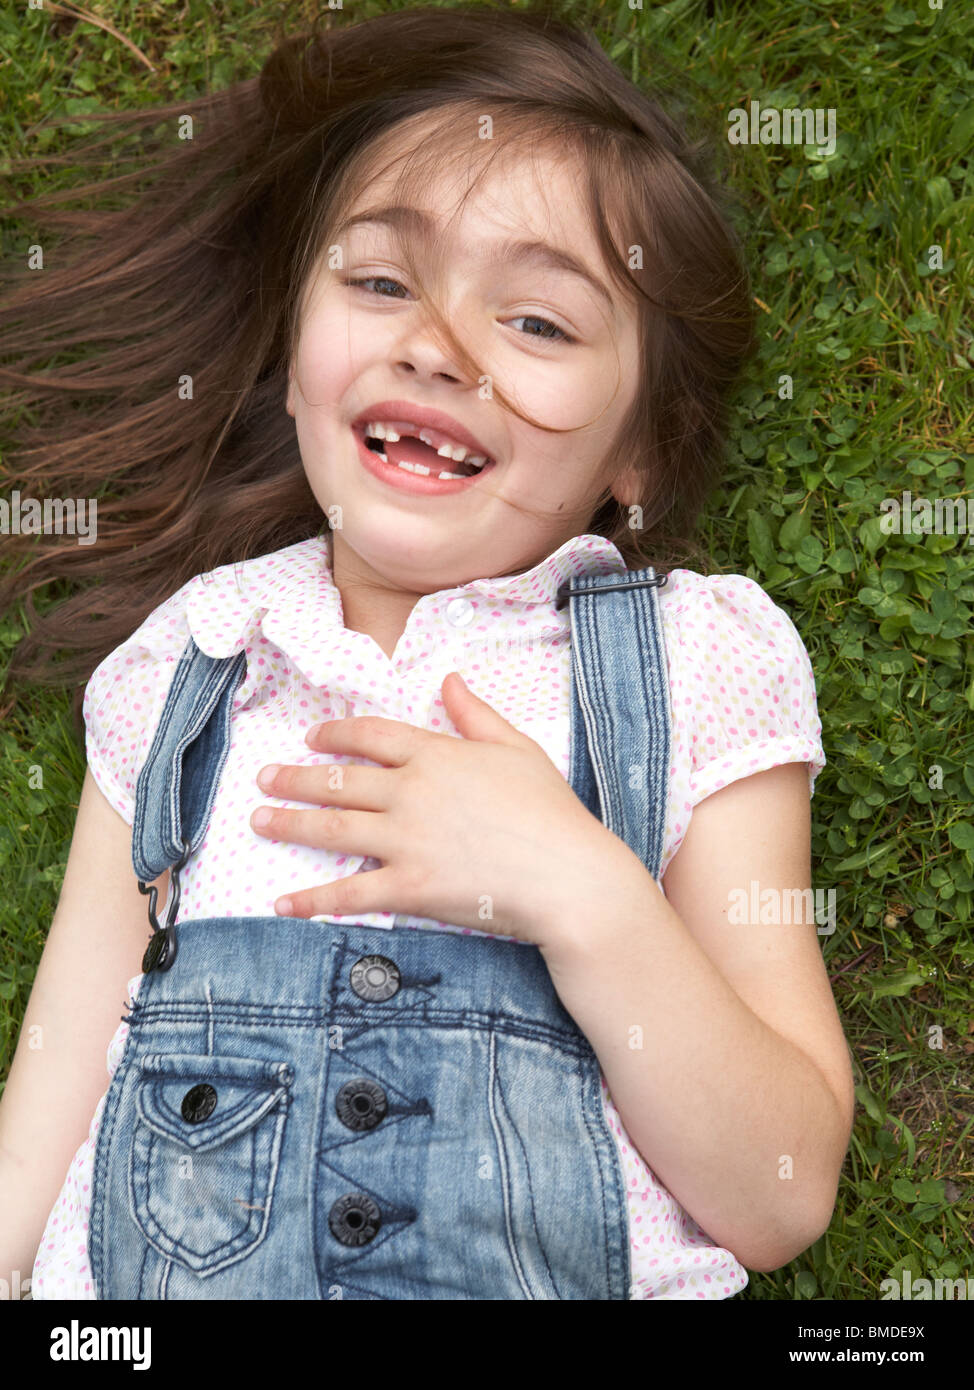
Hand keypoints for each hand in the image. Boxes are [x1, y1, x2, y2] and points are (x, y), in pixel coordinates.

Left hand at [249, 671, 634, 950]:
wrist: (569, 876)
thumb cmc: (552, 812)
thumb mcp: (518, 748)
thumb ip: (475, 714)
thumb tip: (449, 679)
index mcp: (437, 754)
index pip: (371, 736)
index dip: (336, 734)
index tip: (312, 737)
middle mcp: (412, 792)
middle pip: (339, 780)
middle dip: (295, 778)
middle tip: (264, 777)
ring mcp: (406, 840)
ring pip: (332, 828)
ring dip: (289, 824)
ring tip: (257, 821)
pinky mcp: (409, 887)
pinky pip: (349, 894)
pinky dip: (312, 901)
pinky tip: (282, 903)